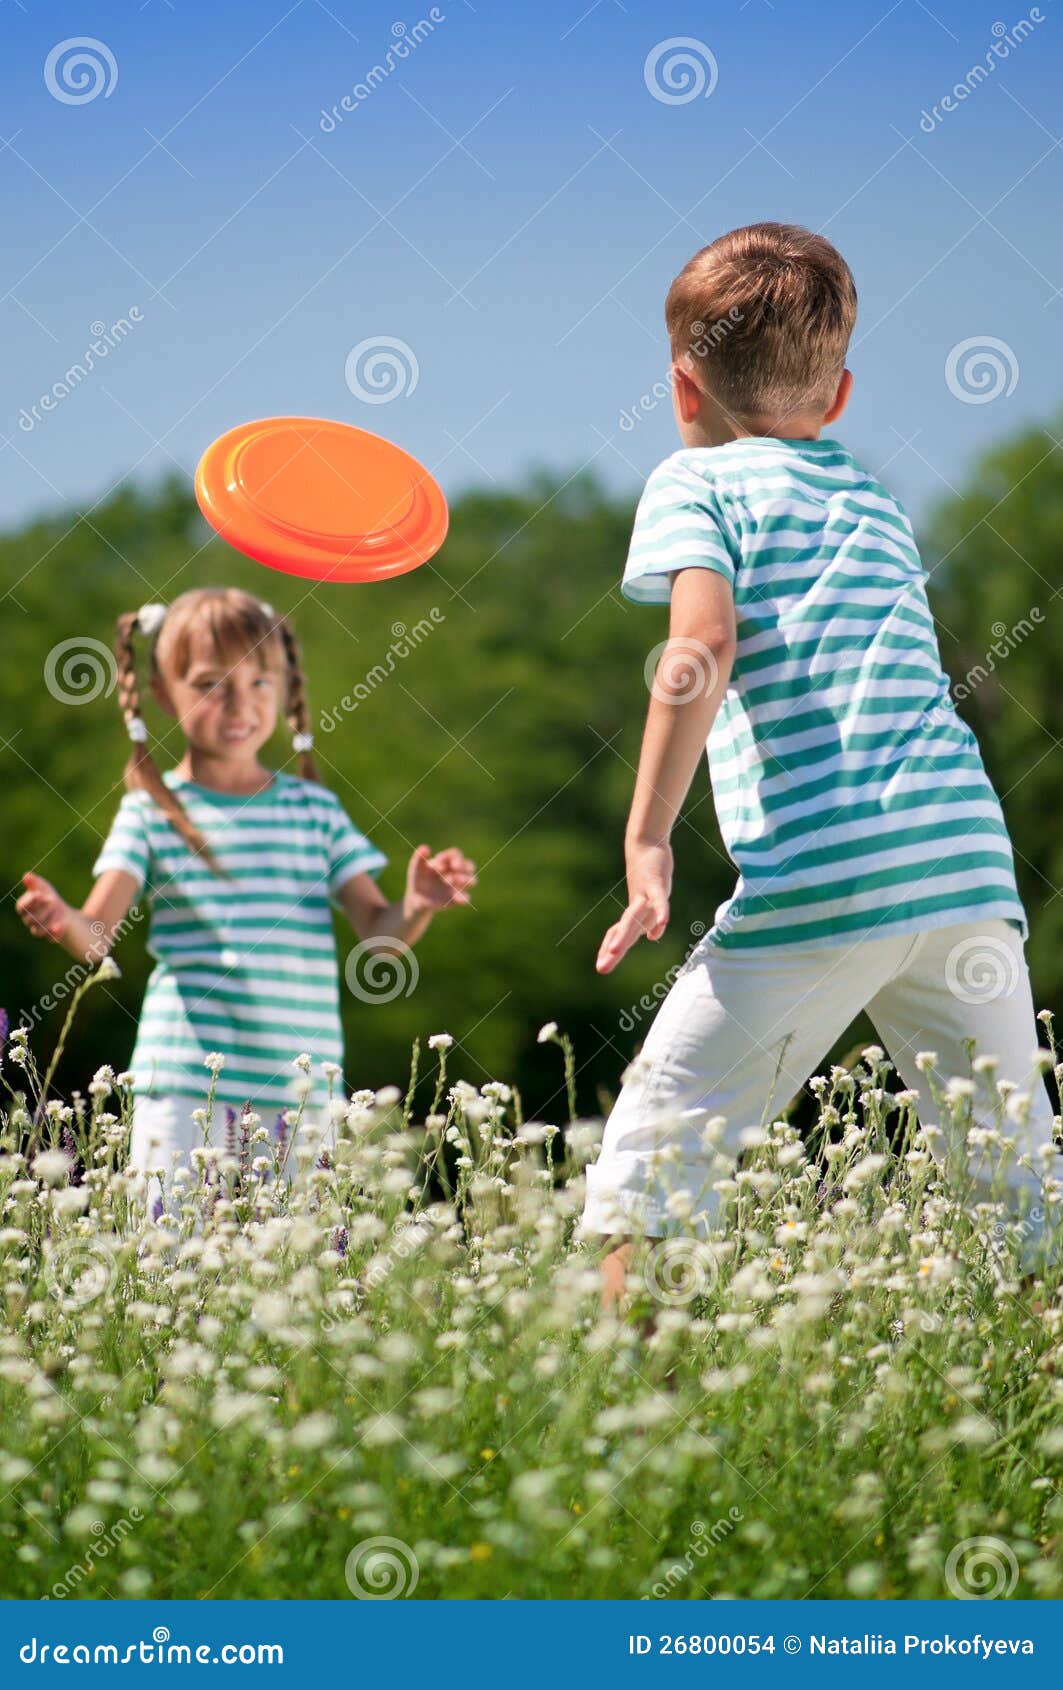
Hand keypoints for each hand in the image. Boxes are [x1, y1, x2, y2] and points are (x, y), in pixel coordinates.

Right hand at [16, 871, 71, 944]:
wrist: (62, 910)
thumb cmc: (48, 897)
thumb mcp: (43, 887)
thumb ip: (34, 882)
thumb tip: (26, 875)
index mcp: (25, 909)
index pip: (20, 908)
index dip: (29, 902)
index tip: (40, 895)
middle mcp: (29, 921)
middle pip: (30, 919)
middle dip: (42, 909)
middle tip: (51, 900)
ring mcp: (39, 930)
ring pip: (37, 931)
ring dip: (48, 919)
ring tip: (58, 909)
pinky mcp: (50, 936)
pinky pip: (50, 938)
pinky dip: (56, 932)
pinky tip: (62, 924)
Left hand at [405, 845, 477, 915]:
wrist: (417, 898)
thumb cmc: (418, 878)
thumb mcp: (416, 868)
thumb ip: (419, 858)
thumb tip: (425, 847)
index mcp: (448, 861)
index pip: (455, 855)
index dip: (449, 858)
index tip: (438, 867)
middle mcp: (457, 871)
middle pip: (469, 865)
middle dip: (463, 866)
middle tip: (455, 867)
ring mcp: (459, 885)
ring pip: (471, 880)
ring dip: (466, 880)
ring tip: (455, 881)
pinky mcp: (457, 898)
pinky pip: (466, 897)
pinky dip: (464, 898)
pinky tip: (460, 900)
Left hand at [596, 840, 672, 973]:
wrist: (646, 842)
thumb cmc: (648, 873)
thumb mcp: (649, 898)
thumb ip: (649, 918)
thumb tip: (651, 937)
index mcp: (633, 912)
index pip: (618, 933)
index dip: (610, 949)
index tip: (601, 967)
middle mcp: (636, 906)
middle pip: (623, 931)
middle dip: (613, 950)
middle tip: (601, 969)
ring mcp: (645, 894)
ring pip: (634, 918)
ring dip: (625, 935)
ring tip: (615, 951)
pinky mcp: (656, 882)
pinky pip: (659, 900)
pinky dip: (660, 912)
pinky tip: (661, 927)